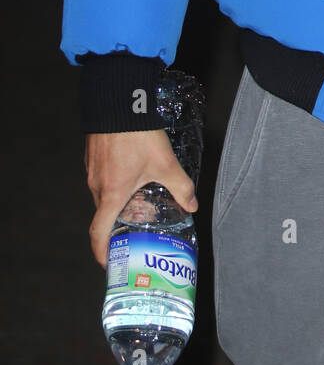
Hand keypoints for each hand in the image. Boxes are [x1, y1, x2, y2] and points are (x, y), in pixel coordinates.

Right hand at [85, 130, 197, 269]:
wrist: (119, 102)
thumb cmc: (138, 134)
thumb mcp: (166, 164)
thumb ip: (181, 187)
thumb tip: (191, 205)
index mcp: (111, 194)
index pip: (98, 233)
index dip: (101, 252)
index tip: (109, 263)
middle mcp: (96, 185)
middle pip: (103, 214)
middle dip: (116, 226)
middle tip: (133, 232)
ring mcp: (92, 170)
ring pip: (102, 195)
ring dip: (116, 203)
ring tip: (137, 204)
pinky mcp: (93, 156)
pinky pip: (101, 178)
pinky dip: (113, 184)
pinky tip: (132, 177)